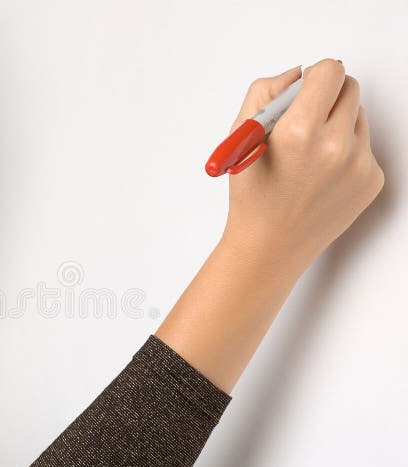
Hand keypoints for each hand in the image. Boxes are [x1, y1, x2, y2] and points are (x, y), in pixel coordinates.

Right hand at [222, 58, 384, 270]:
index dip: (313, 78)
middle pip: (349, 88)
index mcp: (299, 133)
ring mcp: (359, 166)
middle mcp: (336, 147)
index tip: (302, 93)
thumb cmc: (251, 196)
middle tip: (302, 124)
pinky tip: (321, 174)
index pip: (330, 71)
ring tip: (309, 155)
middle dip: (326, 97)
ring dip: (337, 124)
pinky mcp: (372, 180)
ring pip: (358, 116)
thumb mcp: (240, 138)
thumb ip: (265, 93)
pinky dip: (345, 151)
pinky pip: (365, 145)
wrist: (270, 248)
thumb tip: (297, 74)